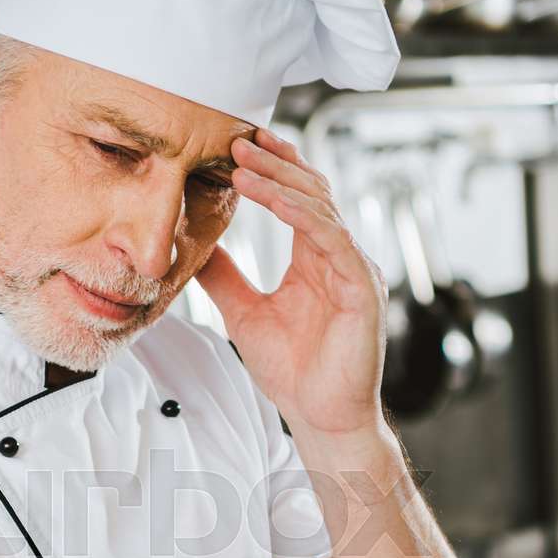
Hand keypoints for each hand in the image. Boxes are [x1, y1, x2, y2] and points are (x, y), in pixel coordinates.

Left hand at [195, 125, 387, 439]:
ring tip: (245, 166)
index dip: (272, 170)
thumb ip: (225, 278)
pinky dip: (306, 217)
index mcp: (314, 259)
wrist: (320, 417)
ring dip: (282, 184)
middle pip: (311, 193)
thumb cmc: (293, 371)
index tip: (238, 146)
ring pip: (321, 209)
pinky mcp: (361, 289)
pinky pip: (334, 241)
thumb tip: (196, 247)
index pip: (297, 199)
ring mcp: (353, 270)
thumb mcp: (244, 313)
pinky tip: (278, 200)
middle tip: (238, 140)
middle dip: (275, 165)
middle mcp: (338, 257)